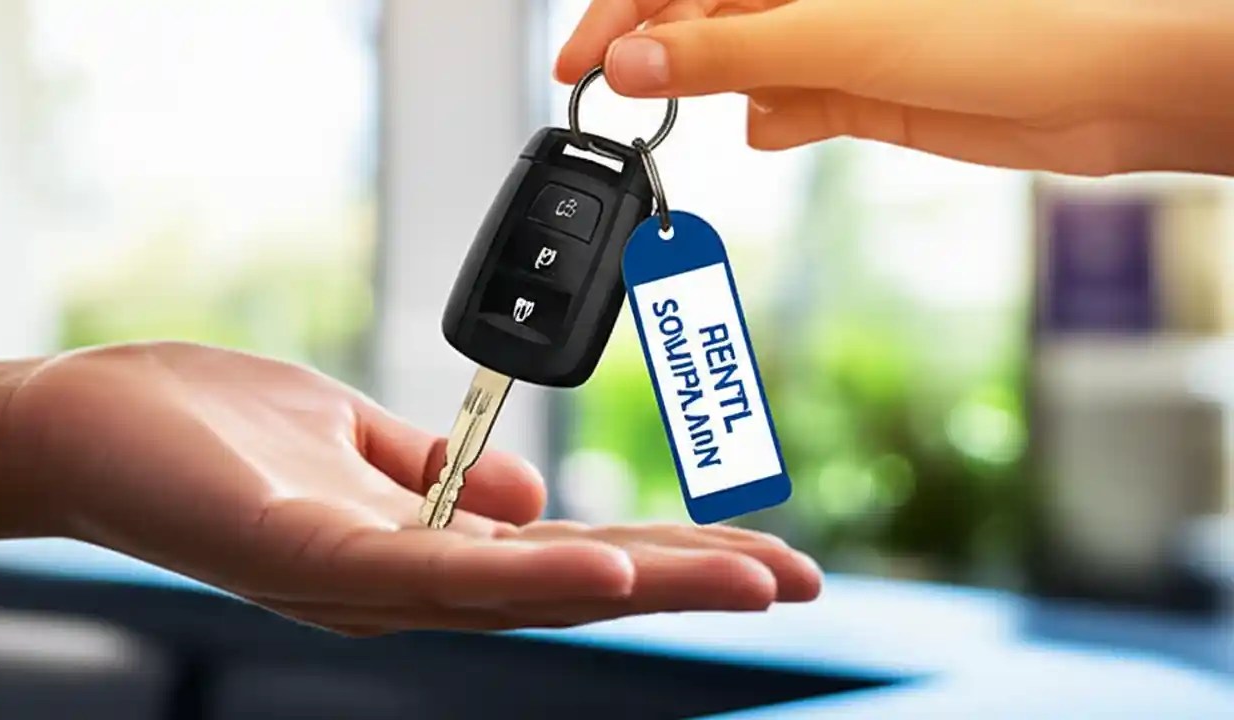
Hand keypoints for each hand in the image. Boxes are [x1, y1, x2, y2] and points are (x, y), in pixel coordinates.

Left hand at [0, 342, 819, 634]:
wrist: (85, 424)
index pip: (568, 557)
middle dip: (691, 584)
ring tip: (745, 580)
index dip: (671, 557)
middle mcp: (408, 580)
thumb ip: (443, 472)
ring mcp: (365, 580)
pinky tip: (602, 563)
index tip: (761, 552)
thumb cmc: (213, 432)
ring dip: (645, 584)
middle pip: (573, 583)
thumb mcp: (356, 439)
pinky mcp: (316, 559)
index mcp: (425, 547)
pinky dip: (528, 574)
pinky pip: (439, 575)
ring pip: (529, 590)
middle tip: (798, 582)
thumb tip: (532, 494)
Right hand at [556, 0, 1233, 175]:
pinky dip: (774, 122)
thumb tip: (633, 62)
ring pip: (741, 68)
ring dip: (723, 98)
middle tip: (635, 110)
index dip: (618, 16)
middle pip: (702, 22)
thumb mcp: (843, 37)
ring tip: (731, 114)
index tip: (578, 67)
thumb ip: (729, 54)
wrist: (1108, 88)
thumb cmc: (1011, 27)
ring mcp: (835, 40)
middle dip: (666, 63)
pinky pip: (787, 105)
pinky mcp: (859, 89)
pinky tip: (783, 129)